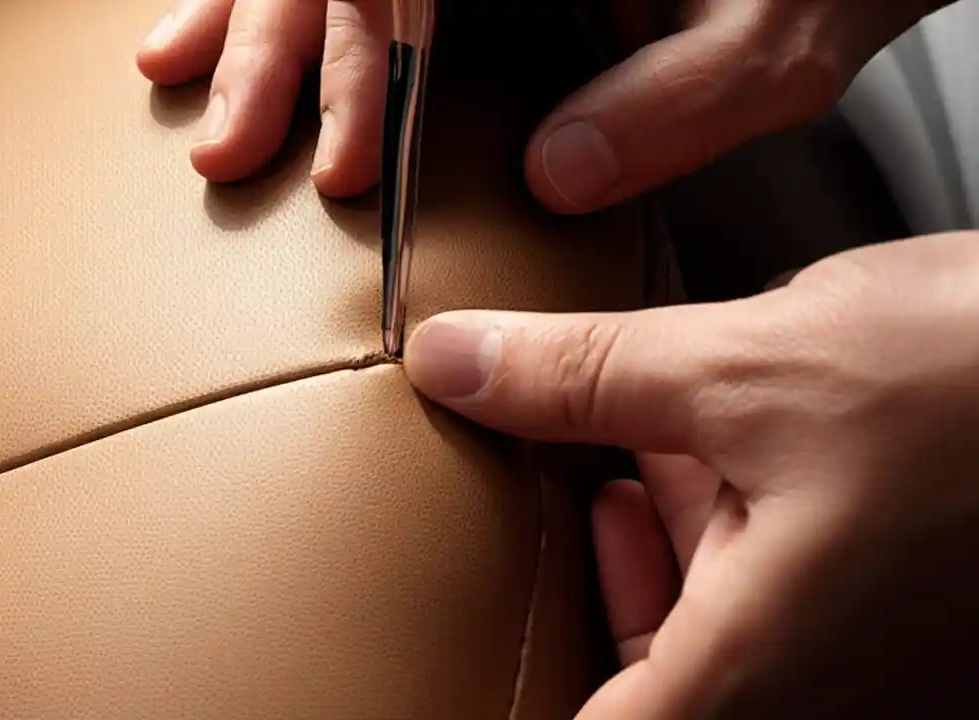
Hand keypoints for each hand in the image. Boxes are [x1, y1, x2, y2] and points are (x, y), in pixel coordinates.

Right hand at [136, 0, 953, 210]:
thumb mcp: (778, 36)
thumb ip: (681, 96)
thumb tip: (558, 173)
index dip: (372, 50)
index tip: (356, 158)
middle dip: (284, 51)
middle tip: (238, 150)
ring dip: (247, 23)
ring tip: (185, 90)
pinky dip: (267, 2)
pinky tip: (209, 32)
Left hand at [404, 232, 978, 716]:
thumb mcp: (749, 365)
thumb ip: (582, 376)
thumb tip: (457, 362)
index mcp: (763, 667)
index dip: (520, 700)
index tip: (471, 675)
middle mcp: (825, 685)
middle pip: (654, 677)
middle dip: (596, 585)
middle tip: (543, 512)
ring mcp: (877, 652)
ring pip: (722, 629)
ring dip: (663, 540)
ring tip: (620, 456)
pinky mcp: (910, 602)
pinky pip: (789, 592)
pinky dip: (732, 522)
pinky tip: (710, 444)